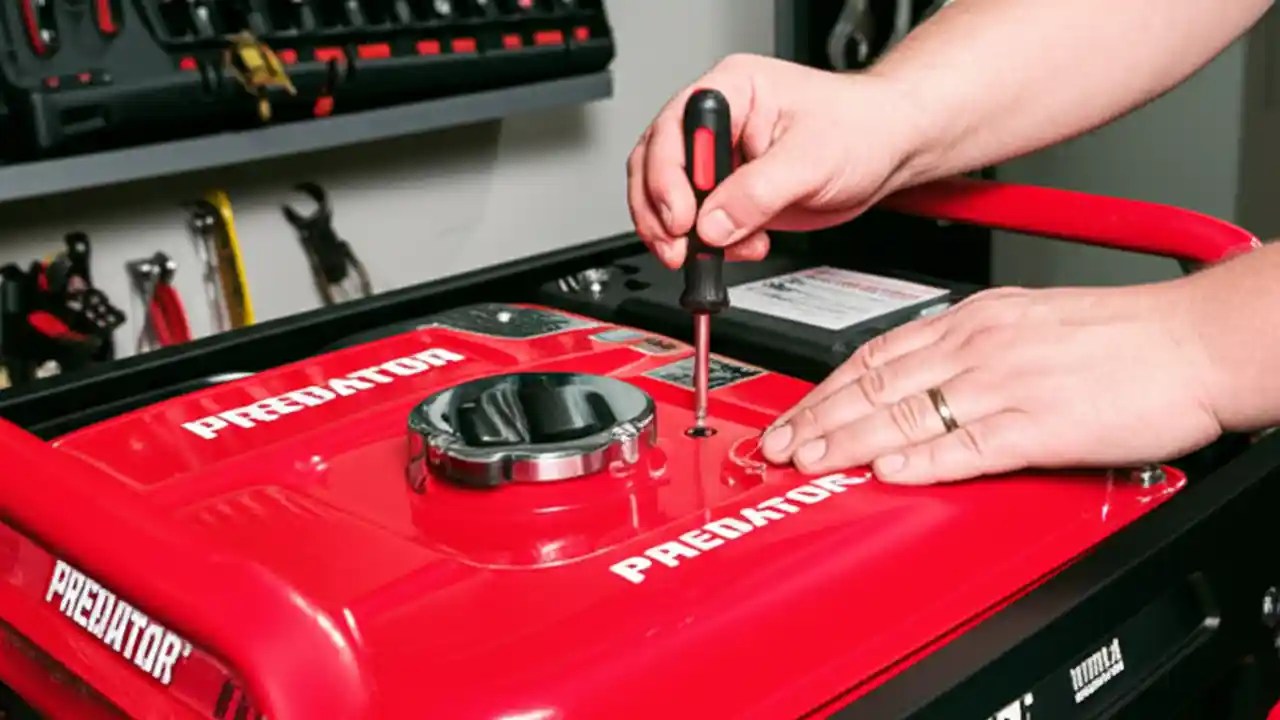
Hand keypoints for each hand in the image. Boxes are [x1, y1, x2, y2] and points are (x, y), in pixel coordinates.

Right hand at [627, 53, 928, 267]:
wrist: (887, 150)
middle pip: (654, 164)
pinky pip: (696, 223)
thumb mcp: (812, 158)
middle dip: (660, 212)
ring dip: (678, 235)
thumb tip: (713, 223)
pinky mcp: (727, 193)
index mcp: (731, 90)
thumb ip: (758, 191)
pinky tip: (738, 248)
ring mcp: (719, 159)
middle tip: (677, 247)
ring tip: (707, 255)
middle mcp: (716, 121)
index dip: (668, 176)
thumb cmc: (859, 129)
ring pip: (666, 197)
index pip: (675, 129)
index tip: (682, 217)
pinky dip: (707, 246)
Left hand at [758, 283, 1223, 483]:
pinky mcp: (1041, 425)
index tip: (792, 413)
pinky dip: (924, 460)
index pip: (876, 356)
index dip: (824, 389)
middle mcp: (978, 349)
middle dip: (817, 419)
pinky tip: (889, 470)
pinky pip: (969, 446)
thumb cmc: (1120, 334)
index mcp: (972, 322)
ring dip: (848, 441)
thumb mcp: (1026, 319)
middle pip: (876, 386)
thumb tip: (919, 370)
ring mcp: (1006, 386)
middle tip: (777, 446)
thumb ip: (968, 345)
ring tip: (809, 461)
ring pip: (907, 414)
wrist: (1194, 339)